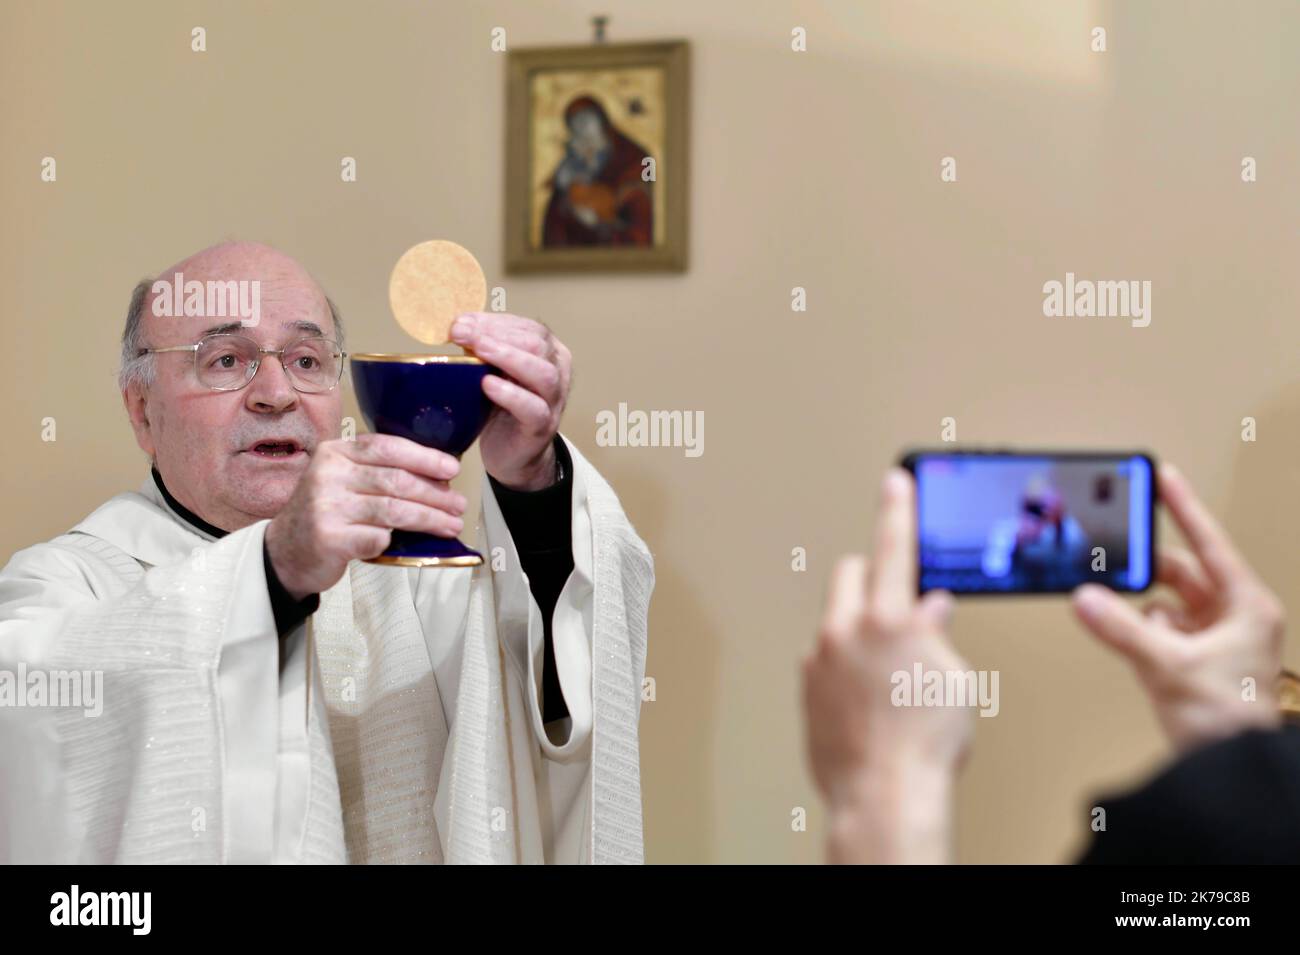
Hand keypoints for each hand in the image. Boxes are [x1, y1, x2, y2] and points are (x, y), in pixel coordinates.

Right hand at [264, 434, 465, 599]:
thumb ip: (377, 472)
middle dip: (435, 494)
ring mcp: (327, 506)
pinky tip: (406, 544)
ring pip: (393, 510)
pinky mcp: (329, 538)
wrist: (285, 552)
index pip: (387, 447)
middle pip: (396, 480)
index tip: (452, 468)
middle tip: (458, 504)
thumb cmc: (326, 514)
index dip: (425, 457)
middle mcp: (328, 475)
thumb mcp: (342, 480)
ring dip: (429, 519)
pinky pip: (377, 538)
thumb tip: (437, 477)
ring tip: (451, 525)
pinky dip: (395, 541)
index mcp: (335, 452)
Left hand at [449, 312, 570, 490]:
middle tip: (461, 334)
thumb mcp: (492, 370)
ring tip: (478, 351)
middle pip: (537, 344)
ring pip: (543, 373)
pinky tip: (487, 385)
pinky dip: (510, 394)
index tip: (459, 323)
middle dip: (496, 335)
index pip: (527, 327)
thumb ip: (482, 348)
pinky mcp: (543, 426)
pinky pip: (533, 408)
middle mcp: (558, 371)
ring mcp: (554, 401)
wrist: (512, 454)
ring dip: (508, 358)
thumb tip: (457, 325)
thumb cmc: (501, 407)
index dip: (493, 322)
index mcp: (549, 351)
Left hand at [801, 468, 969, 862]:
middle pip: (852, 574)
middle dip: (873, 576)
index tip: (895, 482)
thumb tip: (931, 612)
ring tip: (888, 670)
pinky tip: (866, 694)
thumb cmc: (924, 746)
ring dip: (859, 628)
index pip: (895, 546)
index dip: (897, 508)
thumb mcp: (954, 679)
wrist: (884, 795)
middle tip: (897, 600)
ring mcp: (819, 658)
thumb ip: (937, 635)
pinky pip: (824, 657)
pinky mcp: (805, 686)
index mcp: (890, 619)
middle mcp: (845, 630)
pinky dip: (843, 663)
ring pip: (837, 619)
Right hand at [1072, 463, 1285, 752]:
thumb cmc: (1230, 721)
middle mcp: (1234, 618)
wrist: (1233, 772)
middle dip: (1146, 577)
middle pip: (1180, 575)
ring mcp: (1215, 640)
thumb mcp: (1169, 667)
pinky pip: (1158, 632)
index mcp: (1246, 606)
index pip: (1208, 543)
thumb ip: (1120, 629)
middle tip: (1114, 565)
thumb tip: (1086, 599)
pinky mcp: (1195, 661)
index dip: (1182, 508)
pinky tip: (1139, 654)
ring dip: (1141, 616)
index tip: (1161, 478)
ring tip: (1130, 631)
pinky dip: (1141, 637)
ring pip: (1165, 606)